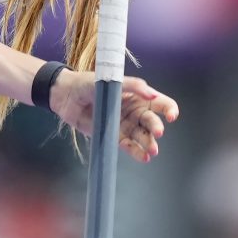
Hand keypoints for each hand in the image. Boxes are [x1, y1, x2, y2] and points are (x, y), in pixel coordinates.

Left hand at [49, 69, 179, 161]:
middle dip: (156, 127)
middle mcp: (133, 110)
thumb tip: (152, 94)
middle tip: (158, 133)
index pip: (159, 102)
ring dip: (148, 143)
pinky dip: (136, 152)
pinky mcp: (113, 136)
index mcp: (137, 94)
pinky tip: (144, 157)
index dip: (169, 108)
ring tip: (152, 151)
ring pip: (141, 136)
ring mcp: (124, 124)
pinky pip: (128, 146)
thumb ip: (133, 86)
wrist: (66, 96)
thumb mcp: (112, 80)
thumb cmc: (89, 82)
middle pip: (151, 120)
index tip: (171, 115)